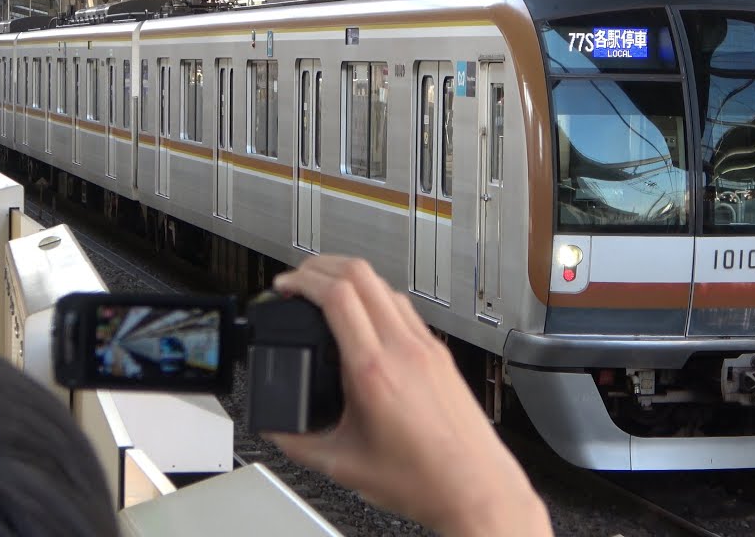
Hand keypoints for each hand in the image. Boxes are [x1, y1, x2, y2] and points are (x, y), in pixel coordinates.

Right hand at [266, 256, 550, 536]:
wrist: (476, 489)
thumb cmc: (427, 480)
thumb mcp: (345, 465)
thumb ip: (300, 444)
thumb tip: (278, 429)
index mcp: (374, 371)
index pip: (336, 295)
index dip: (302, 280)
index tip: (284, 285)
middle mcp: (404, 349)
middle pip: (361, 274)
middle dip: (321, 266)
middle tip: (299, 279)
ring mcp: (427, 347)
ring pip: (386, 285)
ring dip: (351, 277)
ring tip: (328, 290)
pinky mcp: (440, 354)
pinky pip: (405, 307)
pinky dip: (377, 298)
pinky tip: (367, 317)